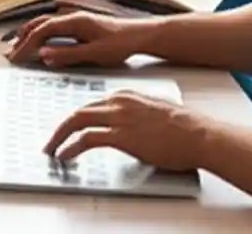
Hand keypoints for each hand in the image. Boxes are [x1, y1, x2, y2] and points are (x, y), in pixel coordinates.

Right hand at [5, 12, 142, 68]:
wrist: (141, 35)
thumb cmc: (121, 43)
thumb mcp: (94, 53)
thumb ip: (67, 54)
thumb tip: (43, 55)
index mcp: (74, 22)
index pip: (41, 32)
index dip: (26, 45)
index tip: (16, 58)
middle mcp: (72, 16)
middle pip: (40, 24)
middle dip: (23, 38)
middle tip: (10, 52)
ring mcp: (76, 18)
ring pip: (46, 23)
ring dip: (30, 33)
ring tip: (18, 43)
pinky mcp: (81, 23)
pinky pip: (54, 25)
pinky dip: (42, 32)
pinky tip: (42, 38)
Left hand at [44, 89, 208, 171]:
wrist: (199, 135)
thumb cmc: (185, 128)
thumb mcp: (155, 113)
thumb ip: (137, 116)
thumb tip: (129, 129)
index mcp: (127, 95)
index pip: (93, 104)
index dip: (78, 117)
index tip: (69, 128)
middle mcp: (119, 102)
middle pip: (79, 110)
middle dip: (61, 126)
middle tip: (52, 139)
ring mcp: (119, 117)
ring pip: (76, 120)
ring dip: (60, 136)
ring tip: (52, 149)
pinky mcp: (121, 135)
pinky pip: (86, 139)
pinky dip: (71, 147)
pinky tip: (66, 155)